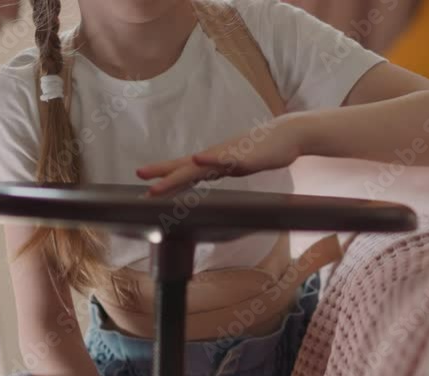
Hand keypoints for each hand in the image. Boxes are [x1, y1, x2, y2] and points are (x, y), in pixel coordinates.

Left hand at [136, 114, 303, 195]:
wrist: (290, 135)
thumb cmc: (265, 150)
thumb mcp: (238, 164)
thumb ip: (221, 168)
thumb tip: (204, 173)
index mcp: (214, 161)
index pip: (184, 170)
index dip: (165, 177)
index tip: (145, 187)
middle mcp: (216, 157)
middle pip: (184, 167)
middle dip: (161, 174)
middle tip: (139, 176)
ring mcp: (229, 155)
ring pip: (198, 167)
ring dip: (176, 174)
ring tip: (157, 185)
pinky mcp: (245, 156)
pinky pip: (226, 159)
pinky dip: (211, 160)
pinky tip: (198, 160)